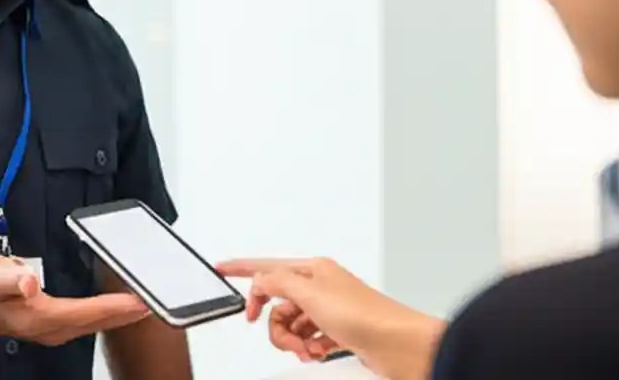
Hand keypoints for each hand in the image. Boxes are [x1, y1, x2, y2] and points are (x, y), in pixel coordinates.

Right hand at [0, 256, 150, 346]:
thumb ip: (12, 277)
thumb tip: (29, 282)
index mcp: (43, 317)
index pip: (86, 312)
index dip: (113, 307)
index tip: (139, 301)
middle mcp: (56, 328)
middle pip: (99, 322)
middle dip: (128, 313)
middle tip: (157, 302)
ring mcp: (61, 330)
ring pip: (99, 325)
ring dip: (123, 316)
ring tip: (147, 304)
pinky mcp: (64, 327)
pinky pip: (94, 322)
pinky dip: (112, 314)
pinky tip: (124, 307)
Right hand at [217, 258, 445, 378]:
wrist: (398, 344)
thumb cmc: (365, 315)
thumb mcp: (311, 294)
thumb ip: (278, 283)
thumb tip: (259, 281)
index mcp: (313, 270)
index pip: (268, 266)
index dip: (241, 269)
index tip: (220, 269)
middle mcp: (320, 287)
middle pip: (277, 305)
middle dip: (277, 327)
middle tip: (290, 341)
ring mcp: (329, 310)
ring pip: (291, 325)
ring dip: (294, 341)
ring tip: (309, 351)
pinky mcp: (338, 331)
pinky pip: (308, 339)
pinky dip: (309, 348)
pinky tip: (319, 352)